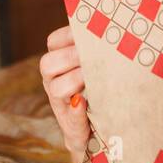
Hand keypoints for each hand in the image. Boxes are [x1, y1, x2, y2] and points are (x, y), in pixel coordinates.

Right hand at [39, 25, 91, 162]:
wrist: (101, 134)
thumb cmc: (103, 92)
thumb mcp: (99, 69)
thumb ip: (100, 51)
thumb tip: (115, 29)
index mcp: (60, 65)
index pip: (53, 42)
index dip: (68, 36)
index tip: (86, 34)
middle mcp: (54, 83)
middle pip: (48, 64)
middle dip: (69, 57)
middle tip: (88, 55)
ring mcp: (60, 105)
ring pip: (55, 88)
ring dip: (73, 80)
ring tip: (90, 77)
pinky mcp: (71, 127)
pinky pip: (70, 118)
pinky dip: (76, 111)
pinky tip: (83, 103)